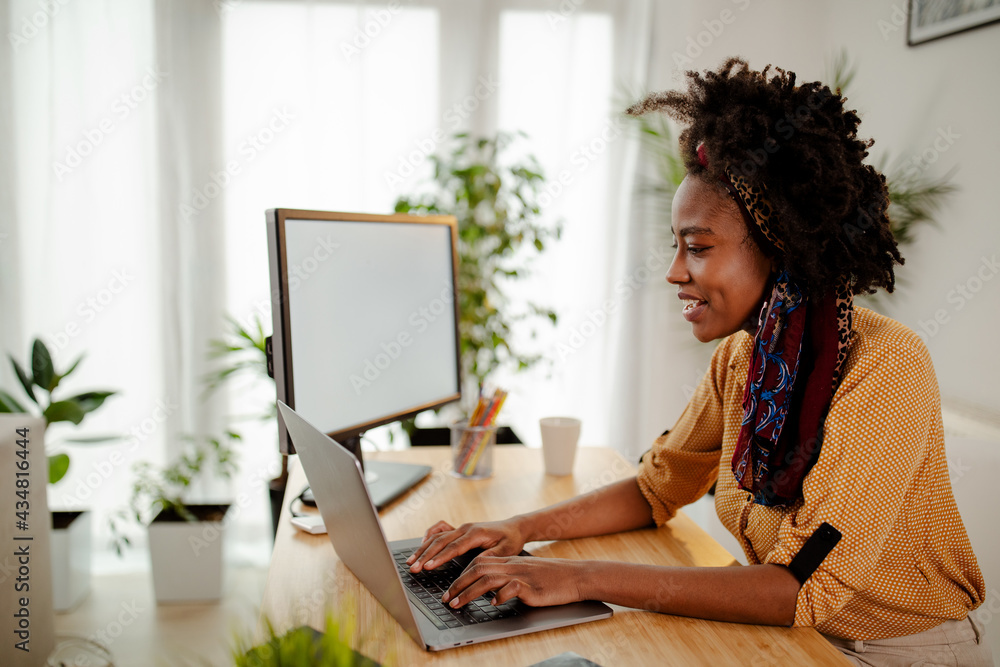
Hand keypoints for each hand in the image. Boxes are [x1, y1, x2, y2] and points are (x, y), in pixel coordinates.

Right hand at [407, 518, 526, 572]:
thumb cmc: (511, 540)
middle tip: (413, 568)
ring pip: (437, 537)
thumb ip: (490, 557)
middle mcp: (465, 528)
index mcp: (475, 533)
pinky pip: (440, 531)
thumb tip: (474, 566)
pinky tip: (422, 545)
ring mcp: (461, 528)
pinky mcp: (459, 530)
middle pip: (440, 541)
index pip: (453, 547)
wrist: (514, 527)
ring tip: (410, 561)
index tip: (427, 566)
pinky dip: (429, 537)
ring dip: (422, 549)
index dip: (439, 557)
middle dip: (424, 555)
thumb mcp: (506, 550)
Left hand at [442, 555, 583, 608]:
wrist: (574, 576)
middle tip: (446, 598)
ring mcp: (521, 575)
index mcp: (509, 561)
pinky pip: (511, 588)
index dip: (461, 575)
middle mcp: (512, 565)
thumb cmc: (550, 578)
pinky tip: (493, 603)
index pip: (478, 563)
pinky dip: (499, 595)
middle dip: (458, 584)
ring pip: (488, 578)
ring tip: (458, 603)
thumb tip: (488, 590)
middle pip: (478, 569)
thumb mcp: (524, 574)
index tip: (449, 589)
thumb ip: (507, 578)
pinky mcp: (531, 586)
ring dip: (469, 592)